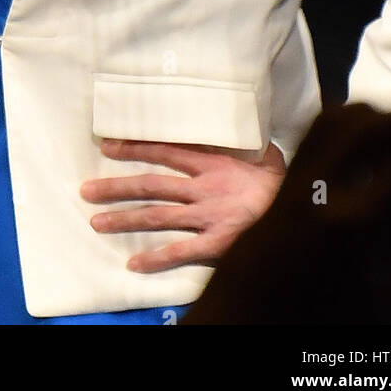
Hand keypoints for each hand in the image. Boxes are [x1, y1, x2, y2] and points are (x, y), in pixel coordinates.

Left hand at [81, 137, 285, 272]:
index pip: (164, 151)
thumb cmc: (281, 179)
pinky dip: (157, 258)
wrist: (305, 207)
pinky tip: (134, 264)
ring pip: (158, 216)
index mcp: (212, 162)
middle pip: (151, 185)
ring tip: (96, 222)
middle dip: (116, 187)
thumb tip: (219, 126)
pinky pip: (182, 250)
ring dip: (125, 219)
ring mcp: (209, 216)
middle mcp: (204, 188)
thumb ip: (232, 143)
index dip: (134, 148)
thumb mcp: (258, 151)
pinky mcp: (219, 242)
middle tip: (85, 190)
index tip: (107, 146)